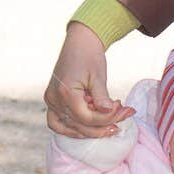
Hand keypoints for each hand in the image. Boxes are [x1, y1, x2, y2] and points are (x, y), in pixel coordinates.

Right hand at [44, 21, 134, 137]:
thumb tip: (109, 112)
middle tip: (122, 119)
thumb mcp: (99, 76)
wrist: (79, 43)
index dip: (106, 119)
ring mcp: (51, 101)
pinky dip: (73, 128)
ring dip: (89, 131)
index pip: (87, 118)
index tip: (122, 109)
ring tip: (109, 127)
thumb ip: (102, 97)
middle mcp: (54, 99)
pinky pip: (59, 123)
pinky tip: (91, 127)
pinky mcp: (52, 101)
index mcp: (65, 92)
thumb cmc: (89, 56)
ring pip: (67, 128)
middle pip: (79, 125)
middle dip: (103, 126)